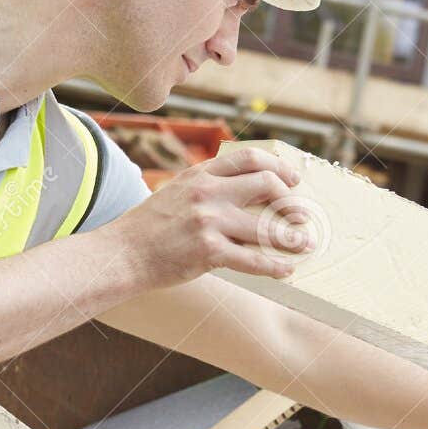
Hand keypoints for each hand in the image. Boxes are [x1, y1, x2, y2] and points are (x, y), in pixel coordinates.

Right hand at [111, 147, 318, 290]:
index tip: (293, 180)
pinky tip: (285, 269)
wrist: (123, 254)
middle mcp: (207, 193)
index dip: (278, 167)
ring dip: (291, 237)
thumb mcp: (176, 192)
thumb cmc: (150, 227)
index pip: (249, 159)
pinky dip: (274, 266)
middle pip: (266, 185)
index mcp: (200, 174)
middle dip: (290, 201)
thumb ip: (207, 187)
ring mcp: (208, 221)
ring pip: (265, 226)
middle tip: (302, 214)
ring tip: (304, 244)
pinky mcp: (208, 251)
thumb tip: (245, 193)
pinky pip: (252, 259)